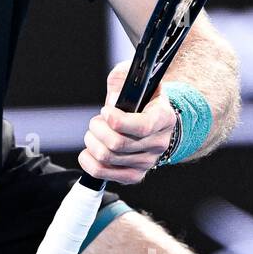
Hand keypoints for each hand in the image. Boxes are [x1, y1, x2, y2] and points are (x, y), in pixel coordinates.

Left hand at [78, 60, 176, 184]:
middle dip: (97, 128)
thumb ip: (121, 82)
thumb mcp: (133, 78)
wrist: (152, 120)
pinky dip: (88, 161)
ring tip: (95, 133)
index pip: (142, 126)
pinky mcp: (134, 175)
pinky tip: (90, 150)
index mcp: (164, 117)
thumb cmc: (140, 97)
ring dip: (91, 142)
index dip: (117, 120)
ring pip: (107, 157)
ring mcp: (147, 162)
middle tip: (97, 120)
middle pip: (118, 143)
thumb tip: (112, 104)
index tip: (106, 110)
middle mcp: (159, 143)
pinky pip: (102, 174)